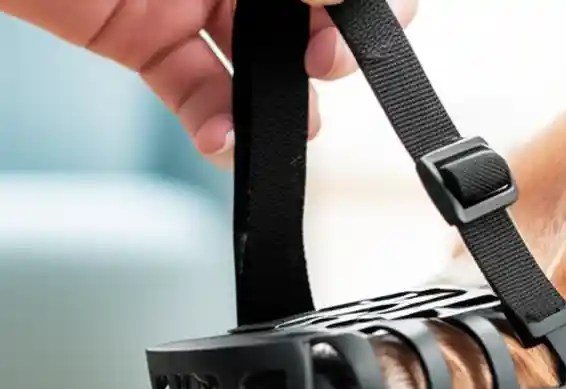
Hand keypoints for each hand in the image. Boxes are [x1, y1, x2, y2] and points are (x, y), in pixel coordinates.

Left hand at [0, 0, 417, 163]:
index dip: (366, 4)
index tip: (360, 18)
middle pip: (307, 16)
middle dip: (328, 50)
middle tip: (323, 64)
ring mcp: (187, 0)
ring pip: (256, 61)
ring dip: (279, 103)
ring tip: (285, 126)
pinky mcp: (142, 41)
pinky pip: (193, 90)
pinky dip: (215, 124)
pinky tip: (226, 140)